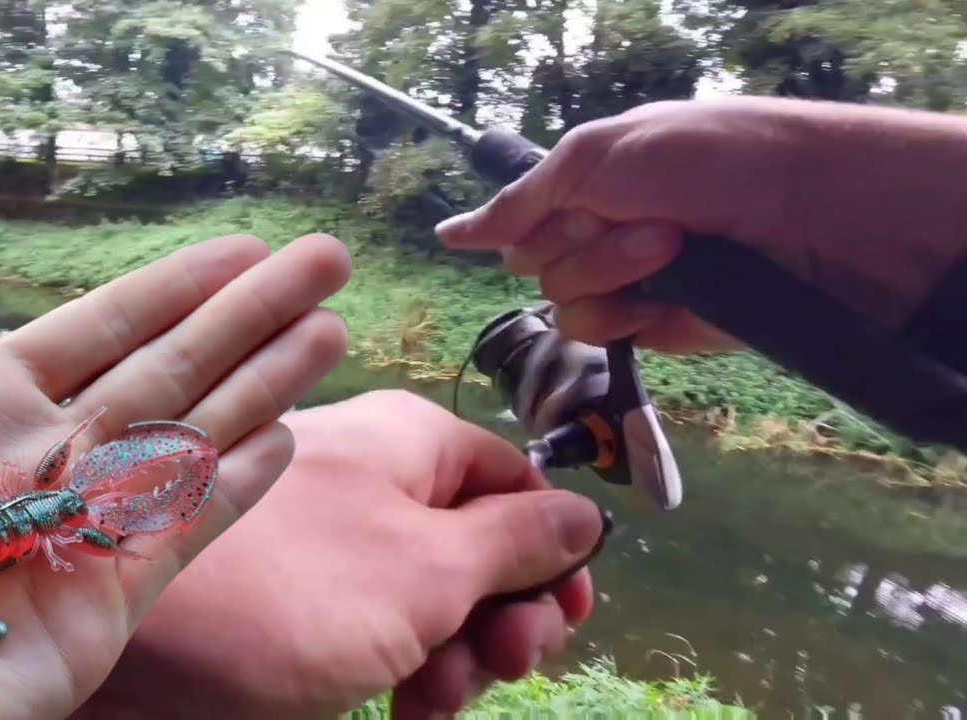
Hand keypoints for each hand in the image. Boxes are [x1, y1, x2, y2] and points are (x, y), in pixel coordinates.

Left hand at [0, 216, 350, 719]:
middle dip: (250, 316)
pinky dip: (237, 486)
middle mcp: (40, 462)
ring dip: (265, 383)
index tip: (241, 247)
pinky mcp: (97, 609)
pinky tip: (289, 437)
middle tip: (325, 262)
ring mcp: (75, 535)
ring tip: (330, 329)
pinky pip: (182, 533)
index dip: (176, 286)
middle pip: (170, 370)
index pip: (104, 327)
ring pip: (192, 438)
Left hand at [84, 390, 604, 719]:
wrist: (123, 653)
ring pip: (425, 596)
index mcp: (411, 442)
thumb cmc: (288, 592)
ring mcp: (327, 541)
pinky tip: (400, 710)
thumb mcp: (425, 570)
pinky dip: (396, 666)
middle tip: (497, 669)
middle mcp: (371, 478)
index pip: (517, 482)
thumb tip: (588, 513)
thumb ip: (517, 542)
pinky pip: (368, 626)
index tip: (565, 622)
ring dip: (453, 656)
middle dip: (502, 616)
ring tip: (430, 703)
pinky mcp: (289, 597)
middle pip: (478, 544)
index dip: (555, 554)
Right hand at [436, 96, 966, 352]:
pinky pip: (597, 336)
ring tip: (671, 247)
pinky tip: (665, 293)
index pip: (516, 223)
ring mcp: (624, 285)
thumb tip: (449, 235)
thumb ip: (521, 201)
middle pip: (533, 265)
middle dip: (579, 243)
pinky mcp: (653, 330)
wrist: (800, 213)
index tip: (562, 212)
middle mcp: (596, 237)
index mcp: (585, 187)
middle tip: (639, 217)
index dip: (528, 223)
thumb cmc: (701, 161)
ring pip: (562, 303)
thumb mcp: (597, 155)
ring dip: (608, 273)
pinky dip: (624, 312)